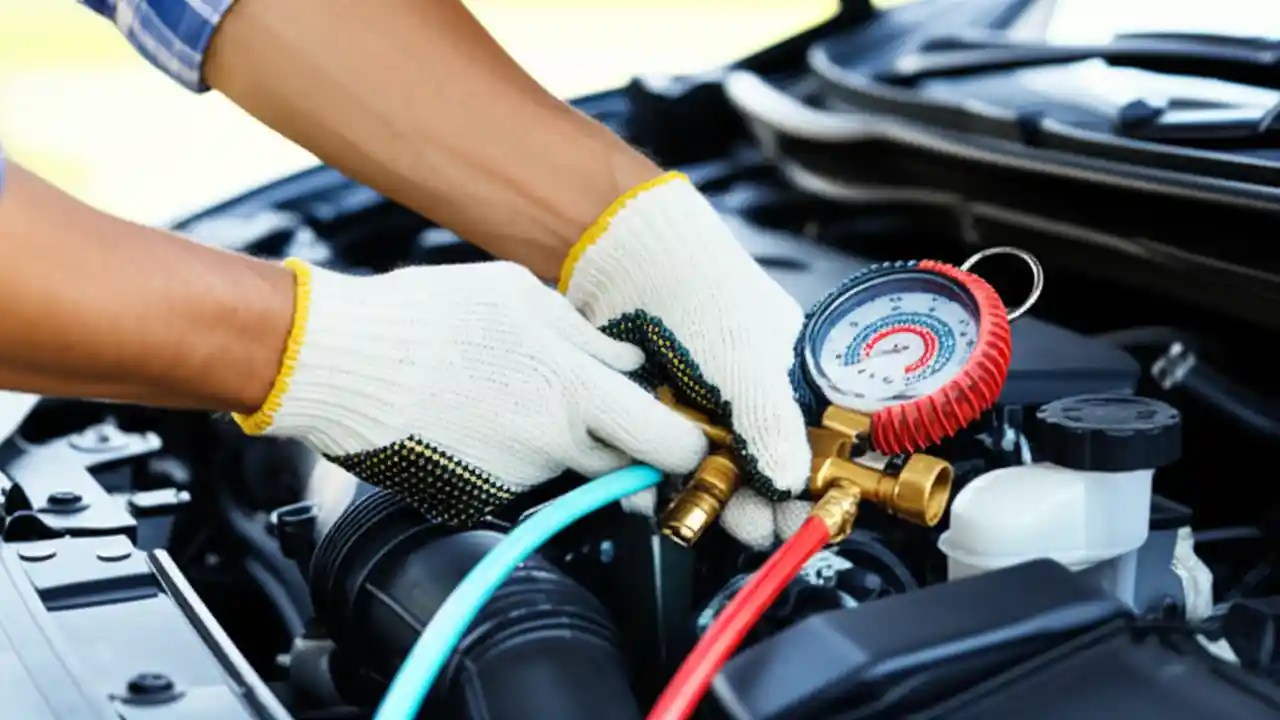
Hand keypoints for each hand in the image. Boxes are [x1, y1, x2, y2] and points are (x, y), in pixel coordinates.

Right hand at [235, 260, 707, 526]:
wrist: (341, 363)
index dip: (684, 444)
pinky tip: (479, 410)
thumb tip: (627, 360)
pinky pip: (520, 473)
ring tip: (507, 388)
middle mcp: (552, 444)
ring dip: (558, 435)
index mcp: (574, 390)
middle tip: (591, 401)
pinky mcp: (479, 492)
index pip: (664, 442)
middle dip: (620, 438)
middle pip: (620, 460)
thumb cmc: (426, 316)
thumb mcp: (520, 296)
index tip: (684, 436)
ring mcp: (514, 474)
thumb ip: (586, 335)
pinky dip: (513, 448)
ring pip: (565, 462)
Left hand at [561, 172, 811, 547]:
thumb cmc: (704, 293)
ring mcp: (700, 403)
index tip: (807, 521)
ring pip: (711, 468)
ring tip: (709, 520)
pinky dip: (660, 479)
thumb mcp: (748, 362)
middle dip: (760, 504)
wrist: (625, 258)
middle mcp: (747, 395)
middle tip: (757, 531)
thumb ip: (770, 425)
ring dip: (711, 498)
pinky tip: (660, 499)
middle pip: (761, 467)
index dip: (813, 485)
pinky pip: (663, 456)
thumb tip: (792, 483)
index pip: (814, 445)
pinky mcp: (655, 408)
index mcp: (788, 379)